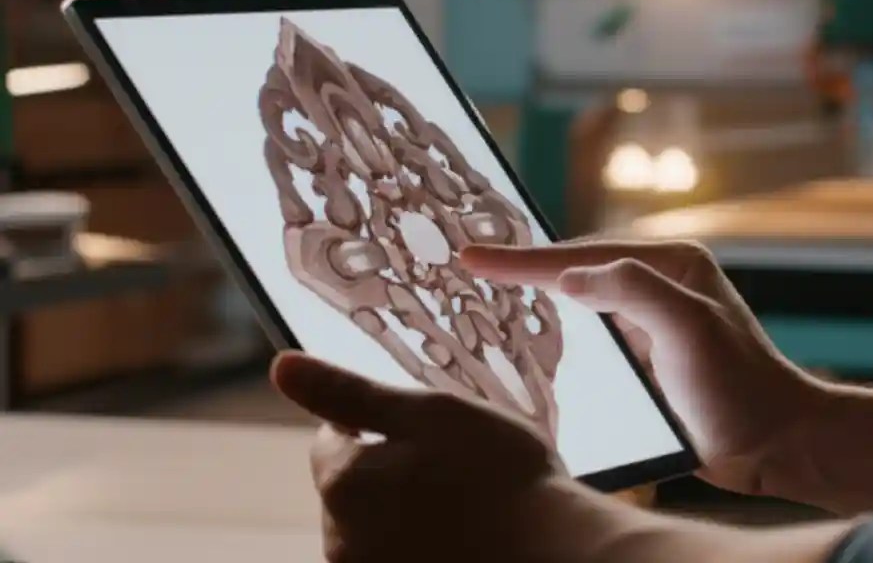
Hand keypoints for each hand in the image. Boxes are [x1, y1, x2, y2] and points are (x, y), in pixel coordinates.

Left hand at [270, 352, 652, 562]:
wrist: (552, 552)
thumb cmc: (500, 474)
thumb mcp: (429, 413)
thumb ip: (350, 392)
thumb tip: (281, 367)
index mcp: (341, 481)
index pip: (332, 436)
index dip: (379, 422)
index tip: (429, 429)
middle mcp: (339, 540)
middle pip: (352, 486)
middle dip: (393, 470)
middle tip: (457, 465)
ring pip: (378, 526)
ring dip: (411, 510)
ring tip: (468, 505)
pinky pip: (401, 553)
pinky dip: (426, 542)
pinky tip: (466, 537)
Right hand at [461, 241, 829, 496]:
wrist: (774, 443)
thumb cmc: (738, 386)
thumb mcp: (689, 328)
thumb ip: (634, 290)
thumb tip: (569, 275)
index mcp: (672, 262)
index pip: (582, 256)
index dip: (523, 258)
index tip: (471, 256)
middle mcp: (661, 282)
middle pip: (576, 267)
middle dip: (523, 266)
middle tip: (467, 262)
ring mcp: (653, 319)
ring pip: (579, 299)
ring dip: (535, 297)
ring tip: (482, 290)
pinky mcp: (647, 355)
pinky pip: (590, 333)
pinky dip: (555, 331)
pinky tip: (529, 338)